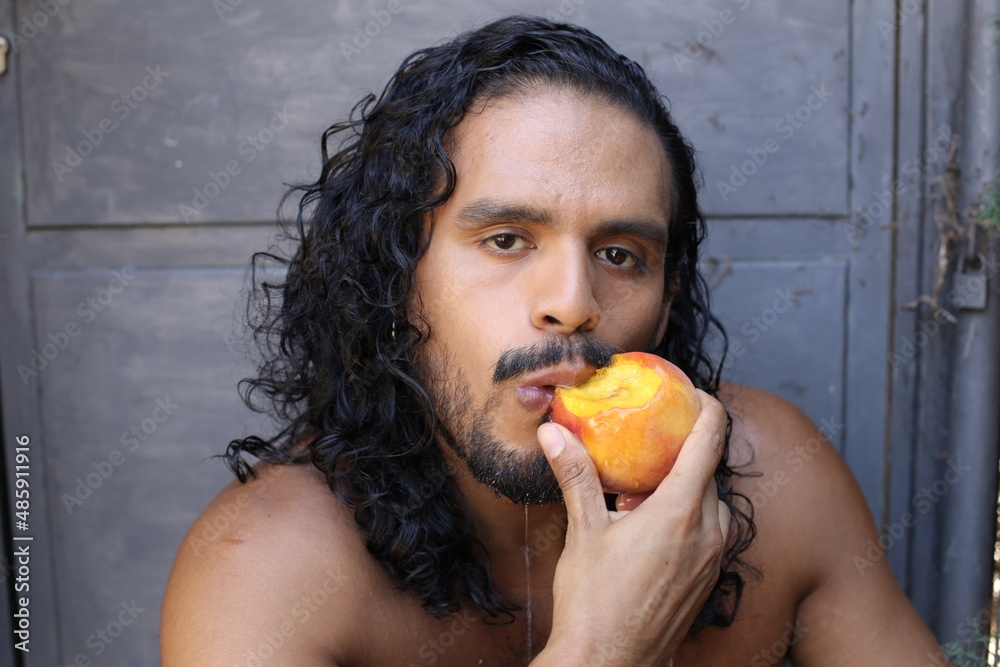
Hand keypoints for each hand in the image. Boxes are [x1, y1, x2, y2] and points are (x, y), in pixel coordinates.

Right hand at [531, 390, 730, 666]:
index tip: (691, 392)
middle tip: (656, 434)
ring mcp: (712, 560)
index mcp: (680, 512)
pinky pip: (711, 531)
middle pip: (710, 470)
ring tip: (648, 484)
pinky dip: (690, 516)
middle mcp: (708, 532)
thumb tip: (553, 432)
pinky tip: (652, 524)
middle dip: (687, 448)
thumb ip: (575, 475)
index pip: (710, 441)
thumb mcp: (584, 531)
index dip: (707, 408)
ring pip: (713, 502)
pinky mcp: (708, 580)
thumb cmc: (595, 602)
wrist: (608, 664)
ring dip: (688, 486)